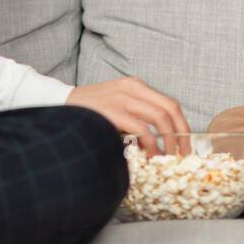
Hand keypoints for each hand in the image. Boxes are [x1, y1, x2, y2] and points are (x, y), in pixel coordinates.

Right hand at [66, 77, 190, 155]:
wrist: (56, 104)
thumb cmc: (87, 111)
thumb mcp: (115, 107)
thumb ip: (135, 117)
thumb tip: (157, 142)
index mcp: (134, 85)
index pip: (169, 103)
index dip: (182, 125)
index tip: (186, 144)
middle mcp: (132, 88)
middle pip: (170, 108)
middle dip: (182, 133)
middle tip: (184, 154)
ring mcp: (122, 98)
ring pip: (160, 117)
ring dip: (169, 140)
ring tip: (169, 158)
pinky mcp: (113, 111)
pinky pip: (142, 129)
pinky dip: (151, 144)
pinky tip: (150, 156)